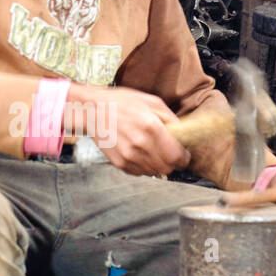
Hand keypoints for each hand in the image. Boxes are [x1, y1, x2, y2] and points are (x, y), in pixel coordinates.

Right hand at [66, 85, 190, 176]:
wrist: (92, 110)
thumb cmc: (121, 102)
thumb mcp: (151, 102)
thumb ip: (170, 119)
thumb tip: (182, 134)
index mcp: (152, 127)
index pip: (177, 156)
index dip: (184, 157)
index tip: (183, 154)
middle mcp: (141, 145)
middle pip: (167, 168)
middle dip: (172, 162)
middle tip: (169, 153)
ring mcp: (129, 157)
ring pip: (154, 172)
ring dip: (158, 164)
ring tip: (152, 151)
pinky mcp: (120, 163)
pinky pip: (140, 173)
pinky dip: (144, 166)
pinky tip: (139, 152)